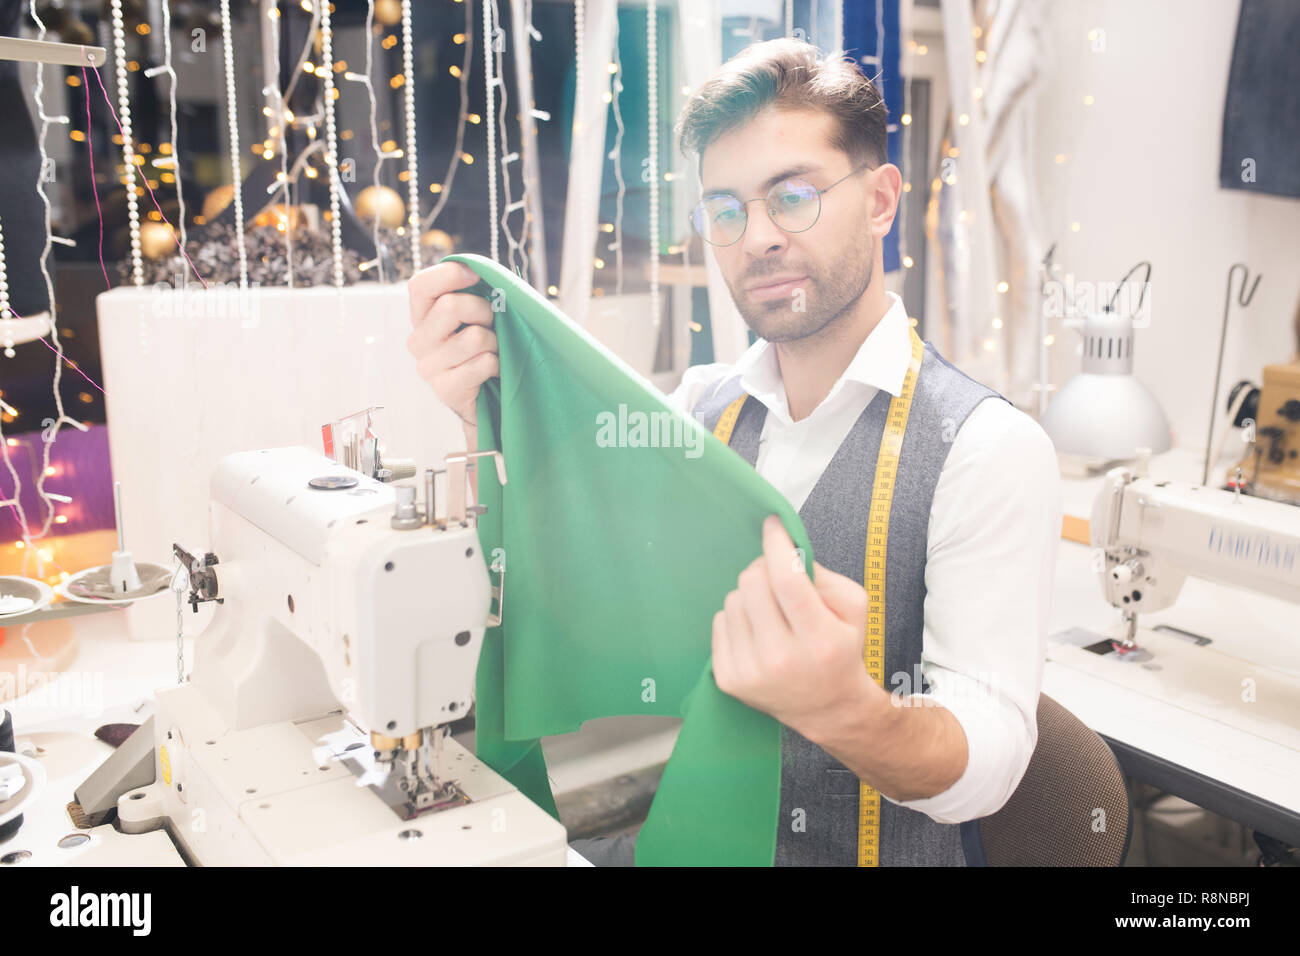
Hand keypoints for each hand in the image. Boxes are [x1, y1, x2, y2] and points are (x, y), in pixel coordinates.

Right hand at [406, 261, 497, 429]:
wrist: (486, 401)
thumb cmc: (483, 350)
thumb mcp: (474, 317)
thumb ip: (472, 293)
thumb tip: (480, 271)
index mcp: (422, 318)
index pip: (420, 286)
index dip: (450, 274)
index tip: (476, 275)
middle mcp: (418, 341)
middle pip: (451, 306)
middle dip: (484, 309)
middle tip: (494, 322)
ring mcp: (428, 367)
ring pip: (474, 337)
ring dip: (495, 341)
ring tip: (494, 350)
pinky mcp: (445, 389)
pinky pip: (484, 363)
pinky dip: (498, 364)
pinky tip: (494, 371)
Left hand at [711, 516, 890, 739]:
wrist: (827, 707)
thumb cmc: (840, 649)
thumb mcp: (853, 609)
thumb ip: (823, 576)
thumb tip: (785, 551)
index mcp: (819, 639)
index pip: (787, 580)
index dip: (777, 545)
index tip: (773, 524)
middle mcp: (781, 659)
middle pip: (752, 583)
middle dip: (764, 568)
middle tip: (777, 575)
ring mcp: (751, 672)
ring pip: (733, 599)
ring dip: (751, 595)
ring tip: (771, 613)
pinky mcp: (729, 679)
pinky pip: (720, 622)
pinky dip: (738, 618)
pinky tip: (757, 632)